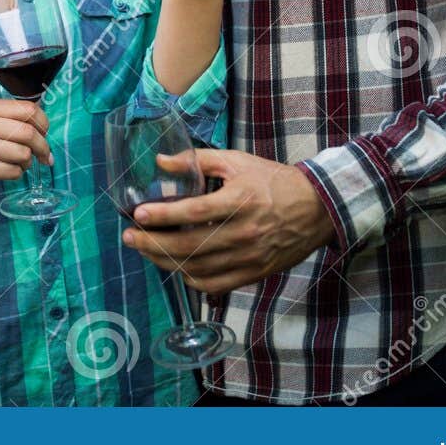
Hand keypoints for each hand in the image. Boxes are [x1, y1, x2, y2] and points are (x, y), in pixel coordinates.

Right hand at [0, 98, 51, 199]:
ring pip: (23, 154)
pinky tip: (5, 171)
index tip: (44, 133)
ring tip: (18, 163)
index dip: (43, 122)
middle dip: (42, 147)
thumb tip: (42, 124)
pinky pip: (14, 172)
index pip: (27, 109)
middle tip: (44, 155)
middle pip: (29, 132)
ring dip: (27, 163)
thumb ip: (5, 117)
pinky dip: (16, 174)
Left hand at [120, 148, 336, 293]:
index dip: (163, 215)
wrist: (317, 208)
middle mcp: (244, 233)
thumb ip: (197, 159)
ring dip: (165, 262)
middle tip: (128, 237)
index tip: (138, 214)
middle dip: (152, 243)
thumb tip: (160, 161)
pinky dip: (191, 279)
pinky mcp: (254, 273)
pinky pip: (215, 284)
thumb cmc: (273, 180)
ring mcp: (249, 257)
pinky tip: (176, 267)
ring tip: (145, 250)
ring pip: (198, 268)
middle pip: (189, 246)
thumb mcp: (237, 161)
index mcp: (239, 201)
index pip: (194, 212)